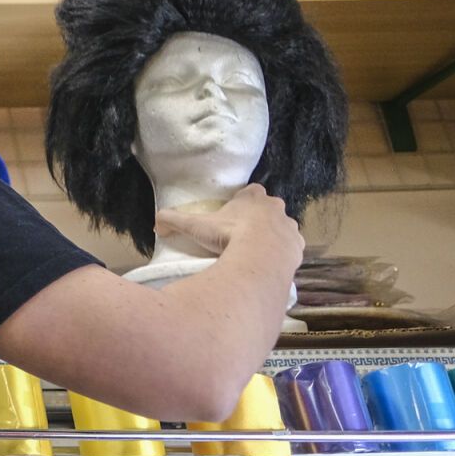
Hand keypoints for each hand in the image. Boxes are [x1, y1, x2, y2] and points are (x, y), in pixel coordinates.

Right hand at [156, 184, 303, 266]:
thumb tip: (156, 224)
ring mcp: (289, 227)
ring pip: (282, 227)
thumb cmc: (229, 235)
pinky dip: (282, 254)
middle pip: (269, 208)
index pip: (251, 191)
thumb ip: (174, 220)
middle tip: (242, 235)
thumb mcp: (195, 226)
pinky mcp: (297, 246)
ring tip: (255, 252)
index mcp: (253, 197)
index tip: (234, 214)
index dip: (243, 201)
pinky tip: (268, 264)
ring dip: (272, 236)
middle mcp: (275, 208)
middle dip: (259, 218)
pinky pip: (290, 247)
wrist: (260, 258)